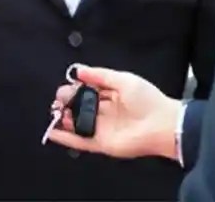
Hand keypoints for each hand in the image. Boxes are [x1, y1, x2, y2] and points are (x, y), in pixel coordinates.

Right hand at [45, 65, 181, 160]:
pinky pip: (79, 141)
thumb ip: (100, 75)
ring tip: (55, 112)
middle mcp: (106, 111)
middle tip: (58, 100)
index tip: (67, 85)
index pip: (88, 90)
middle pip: (79, 106)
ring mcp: (102, 128)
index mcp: (112, 94)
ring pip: (77, 123)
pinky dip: (65, 138)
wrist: (162, 125)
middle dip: (67, 102)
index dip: (75, 88)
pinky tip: (52, 132)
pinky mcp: (101, 143)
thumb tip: (78, 70)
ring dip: (63, 118)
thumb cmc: (148, 100)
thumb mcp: (124, 79)